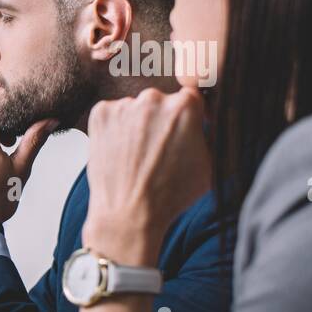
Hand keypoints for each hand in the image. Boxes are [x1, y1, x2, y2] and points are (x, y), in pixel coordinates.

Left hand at [82, 87, 210, 266]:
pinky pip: (111, 114)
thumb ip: (211, 133)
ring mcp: (123, 106)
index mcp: (185, 106)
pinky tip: (119, 151)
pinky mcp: (100, 115)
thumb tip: (211, 119)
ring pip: (134, 108)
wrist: (129, 214)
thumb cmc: (171, 194)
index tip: (182, 129)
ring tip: (136, 155)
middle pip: (160, 102)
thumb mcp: (209, 163)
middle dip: (160, 120)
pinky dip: (114, 128)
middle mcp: (153, 99)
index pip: (190, 98)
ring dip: (136, 124)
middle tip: (156, 148)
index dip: (187, 116)